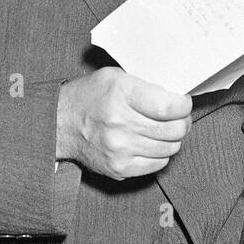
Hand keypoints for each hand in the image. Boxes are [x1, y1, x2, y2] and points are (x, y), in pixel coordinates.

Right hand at [55, 68, 191, 180]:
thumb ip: (145, 84)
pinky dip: (159, 154)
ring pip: (170, 148)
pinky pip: (158, 164)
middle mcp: (120, 123)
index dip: (183, 106)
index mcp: (121, 94)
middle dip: (182, 121)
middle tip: (178, 117)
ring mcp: (119, 148)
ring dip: (172, 138)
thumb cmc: (89, 97)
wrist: (60, 123)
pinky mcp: (119, 167)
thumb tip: (176, 95)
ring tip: (163, 129)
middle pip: (174, 130)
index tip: (182, 103)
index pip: (169, 107)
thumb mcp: (114, 76)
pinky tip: (150, 143)